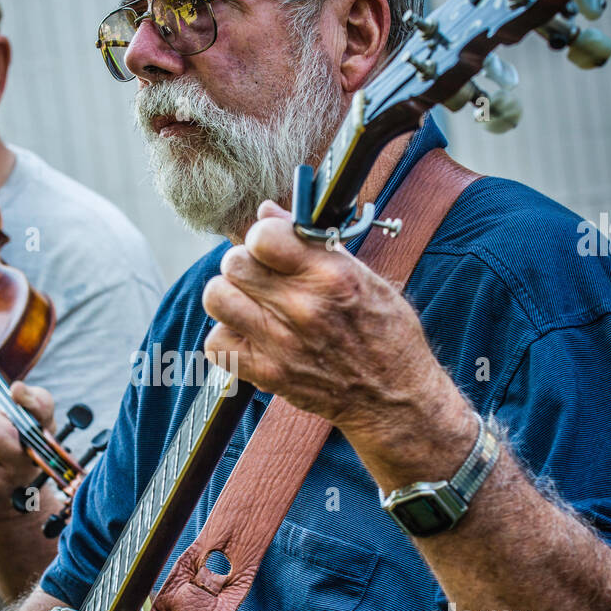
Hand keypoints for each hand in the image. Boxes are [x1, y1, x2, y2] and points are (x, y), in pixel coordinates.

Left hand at [202, 200, 465, 459]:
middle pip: (234, 263)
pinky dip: (227, 337)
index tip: (273, 249)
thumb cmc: (387, 335)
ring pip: (217, 298)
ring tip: (250, 303)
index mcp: (331, 276)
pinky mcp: (268, 374)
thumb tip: (268, 211)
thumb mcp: (365, 278)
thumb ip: (313, 243)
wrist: (394, 400)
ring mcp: (282, 344)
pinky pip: (216, 343)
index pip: (263, 236)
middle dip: (244, 264)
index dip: (262, 238)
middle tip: (261, 277)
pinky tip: (249, 335)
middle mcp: (303, 308)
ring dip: (230, 296)